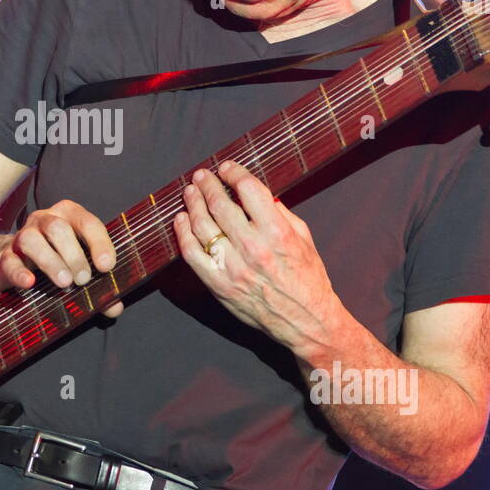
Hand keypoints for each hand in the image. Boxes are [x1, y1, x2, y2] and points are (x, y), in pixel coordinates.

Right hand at [0, 199, 123, 317]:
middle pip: (57, 228)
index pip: (87, 222)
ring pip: (31, 240)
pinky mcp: (3, 258)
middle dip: (74, 255)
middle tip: (83, 280)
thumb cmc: (57, 262)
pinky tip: (30, 283)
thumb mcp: (80, 268)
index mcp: (68, 217)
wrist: (13, 264)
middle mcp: (43, 221)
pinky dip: (19, 273)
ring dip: (50, 262)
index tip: (107, 267)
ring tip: (65, 283)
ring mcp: (21, 237)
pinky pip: (8, 261)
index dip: (99, 243)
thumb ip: (99, 286)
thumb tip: (114, 307)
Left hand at [172, 160, 344, 349]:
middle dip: (207, 185)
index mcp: (277, 233)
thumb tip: (254, 191)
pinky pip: (192, 255)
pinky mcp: (220, 285)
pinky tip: (181, 220)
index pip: (248, 189)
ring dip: (193, 204)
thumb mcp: (303, 237)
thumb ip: (279, 212)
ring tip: (190, 192)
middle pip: (220, 204)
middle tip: (201, 176)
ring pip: (202, 226)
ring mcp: (234, 268)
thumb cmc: (307, 278)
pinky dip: (183, 234)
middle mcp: (254, 248)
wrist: (306, 321)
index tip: (226, 168)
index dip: (233, 173)